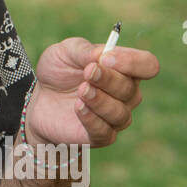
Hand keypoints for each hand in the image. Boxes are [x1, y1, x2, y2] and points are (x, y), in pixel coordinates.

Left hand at [24, 37, 158, 147]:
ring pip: (120, 113)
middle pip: (131, 89)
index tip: (106, 58)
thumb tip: (103, 54)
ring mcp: (116, 117)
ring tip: (81, 90)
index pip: (147, 65)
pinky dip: (91, 119)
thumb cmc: (59, 72)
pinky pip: (104, 132)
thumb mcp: (66, 52)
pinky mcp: (100, 136)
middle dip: (108, 79)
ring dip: (100, 100)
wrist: (39, 98)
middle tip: (87, 72)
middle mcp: (127, 94)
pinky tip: (78, 107)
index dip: (132, 62)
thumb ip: (85, 50)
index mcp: (125, 70)